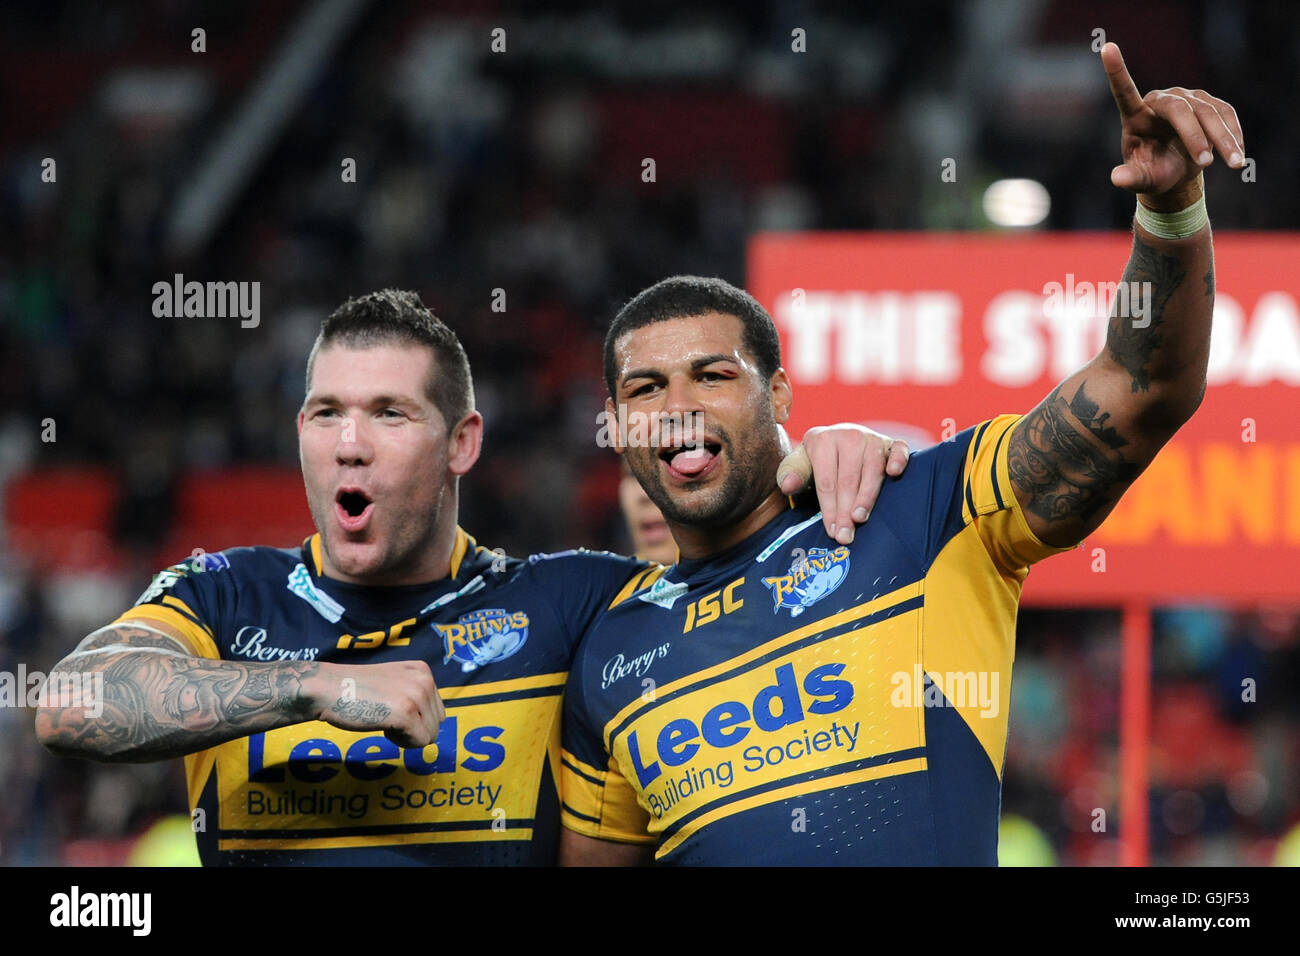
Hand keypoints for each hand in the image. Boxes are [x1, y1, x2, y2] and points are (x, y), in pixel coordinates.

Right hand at [312, 660, 444, 748]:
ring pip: (430, 735)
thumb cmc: (356, 690)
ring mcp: (417, 696)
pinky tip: (382, 726)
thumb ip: (415, 694)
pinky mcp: (407, 714)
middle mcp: (425, 680)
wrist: (328, 688)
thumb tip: (435, 724)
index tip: (391, 708)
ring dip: (406, 736)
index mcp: (423, 671)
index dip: (416, 719)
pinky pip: (419, 742)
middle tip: (385, 715)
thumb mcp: (394, 682)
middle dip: (413, 729)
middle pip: (437, 724)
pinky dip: (401, 743)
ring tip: (383, 718)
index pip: (438, 710)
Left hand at [776, 424, 909, 544]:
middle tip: (846, 535)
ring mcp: (871, 438)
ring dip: (867, 496)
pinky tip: (895, 474)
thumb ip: (791, 473)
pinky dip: (899, 460)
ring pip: (872, 470)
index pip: (826, 481)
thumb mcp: (799, 465)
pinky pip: (899, 449)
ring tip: (860, 518)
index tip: (832, 531)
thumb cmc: (817, 461)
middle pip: (848, 479)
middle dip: (846, 510)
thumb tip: (787, 486)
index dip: (828, 508)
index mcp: (821, 439)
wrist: (838, 443)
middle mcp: (848, 435)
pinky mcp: (891, 442)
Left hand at [1102, 42, 1244, 208]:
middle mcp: (1160, 100)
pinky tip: (1238, 154)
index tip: (1107, 48)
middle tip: (1204, 164)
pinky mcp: (1208, 102)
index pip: (1124, 91)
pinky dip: (1233, 134)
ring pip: (1208, 113)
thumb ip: (1130, 179)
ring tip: (1234, 165)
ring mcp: (1186, 98)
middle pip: (1179, 110)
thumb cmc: (1152, 174)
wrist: (1174, 173)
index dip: (1117, 70)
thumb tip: (1118, 179)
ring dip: (1223, 139)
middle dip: (1194, 137)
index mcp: (1135, 116)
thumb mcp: (1140, 181)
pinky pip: (1225, 114)